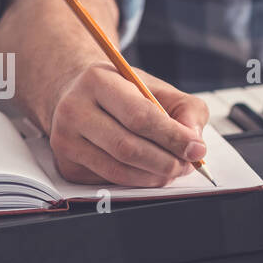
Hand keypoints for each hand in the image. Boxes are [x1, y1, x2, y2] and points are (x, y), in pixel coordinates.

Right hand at [46, 62, 210, 185]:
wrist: (80, 96)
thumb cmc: (123, 93)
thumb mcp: (157, 88)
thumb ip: (186, 109)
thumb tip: (194, 143)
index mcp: (98, 81)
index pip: (140, 116)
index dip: (173, 137)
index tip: (196, 148)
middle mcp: (74, 110)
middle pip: (128, 148)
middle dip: (167, 162)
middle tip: (188, 165)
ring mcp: (66, 140)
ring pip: (120, 171)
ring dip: (155, 176)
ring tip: (173, 169)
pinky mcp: (67, 165)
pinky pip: (110, 182)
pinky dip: (138, 181)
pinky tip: (149, 171)